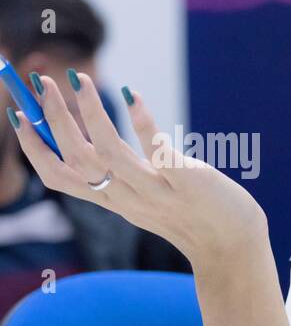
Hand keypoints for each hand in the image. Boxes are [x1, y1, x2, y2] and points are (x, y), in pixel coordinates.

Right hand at [8, 72, 267, 264]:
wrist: (234, 245)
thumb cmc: (191, 215)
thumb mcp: (144, 198)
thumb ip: (118, 175)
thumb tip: (90, 140)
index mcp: (114, 201)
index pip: (59, 177)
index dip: (34, 147)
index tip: (18, 114)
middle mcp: (129, 198)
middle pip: (77, 159)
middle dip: (54, 119)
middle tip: (42, 81)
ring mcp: (158, 192)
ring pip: (110, 154)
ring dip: (91, 113)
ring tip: (81, 80)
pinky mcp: (188, 183)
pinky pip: (159, 152)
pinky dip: (142, 123)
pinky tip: (132, 95)